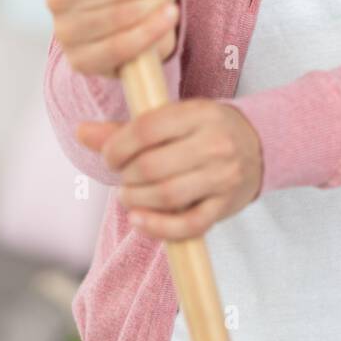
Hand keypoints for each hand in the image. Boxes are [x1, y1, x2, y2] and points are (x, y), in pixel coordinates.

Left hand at [76, 99, 264, 239]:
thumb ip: (127, 129)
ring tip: (129, 196)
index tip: (110, 158)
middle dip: (125, 177)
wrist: (259, 146)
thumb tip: (81, 132)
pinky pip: (188, 225)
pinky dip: (158, 228)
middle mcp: (214, 143)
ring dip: (136, 200)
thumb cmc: (204, 130)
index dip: (116, 147)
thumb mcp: (173, 118)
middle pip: (152, 167)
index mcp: (199, 112)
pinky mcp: (225, 206)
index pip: (146, 130)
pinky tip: (139, 220)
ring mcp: (223, 176)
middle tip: (122, 177)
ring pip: (168, 196)